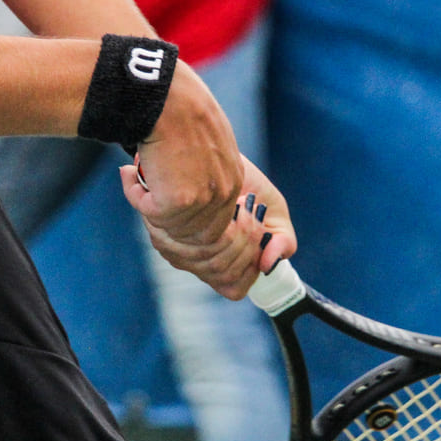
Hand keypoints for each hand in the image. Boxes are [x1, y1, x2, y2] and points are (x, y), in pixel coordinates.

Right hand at [114, 65, 256, 298]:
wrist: (164, 95)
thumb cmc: (176, 108)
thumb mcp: (202, 140)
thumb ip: (202, 168)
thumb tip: (182, 197)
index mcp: (233, 178)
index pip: (217, 223)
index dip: (189, 222)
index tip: (164, 206)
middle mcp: (224, 192)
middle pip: (198, 235)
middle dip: (168, 223)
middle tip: (144, 196)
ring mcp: (204, 199)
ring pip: (171, 227)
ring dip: (148, 204)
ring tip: (136, 175)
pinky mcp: (179, 201)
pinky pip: (150, 214)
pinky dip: (136, 196)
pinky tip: (130, 172)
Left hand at [121, 151, 295, 299]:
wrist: (212, 152)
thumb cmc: (246, 186)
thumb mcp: (274, 212)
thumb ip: (282, 240)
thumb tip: (268, 264)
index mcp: (222, 262)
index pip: (232, 288)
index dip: (247, 271)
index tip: (256, 236)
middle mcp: (196, 260)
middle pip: (218, 272)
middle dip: (241, 242)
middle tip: (247, 212)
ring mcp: (175, 246)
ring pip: (202, 259)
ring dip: (226, 230)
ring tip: (236, 203)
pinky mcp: (159, 225)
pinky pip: (179, 241)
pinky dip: (207, 221)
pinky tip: (220, 200)